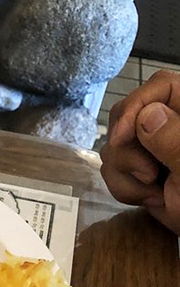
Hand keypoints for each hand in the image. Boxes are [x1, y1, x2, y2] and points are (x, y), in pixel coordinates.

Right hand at [100, 70, 179, 234]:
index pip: (160, 87)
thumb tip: (148, 115)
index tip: (122, 137)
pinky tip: (149, 199)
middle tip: (149, 175)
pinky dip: (124, 189)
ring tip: (154, 192)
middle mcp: (168, 126)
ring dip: (126, 176)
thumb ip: (175, 140)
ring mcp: (151, 150)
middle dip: (127, 150)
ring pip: (114, 148)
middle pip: (127, 116)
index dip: (136, 106)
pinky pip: (112, 172)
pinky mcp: (138, 172)